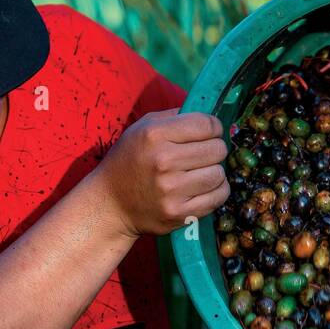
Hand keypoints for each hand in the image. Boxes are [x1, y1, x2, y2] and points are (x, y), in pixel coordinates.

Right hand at [96, 108, 228, 236]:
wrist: (110, 204)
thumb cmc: (129, 161)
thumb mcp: (142, 128)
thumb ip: (174, 117)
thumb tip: (209, 114)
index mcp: (155, 135)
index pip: (206, 124)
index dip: (214, 127)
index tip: (209, 133)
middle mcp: (163, 161)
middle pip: (217, 149)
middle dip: (215, 149)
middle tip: (203, 154)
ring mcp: (172, 191)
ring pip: (219, 174)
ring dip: (214, 171)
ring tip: (201, 172)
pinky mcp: (179, 213)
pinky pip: (217, 197)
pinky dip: (216, 191)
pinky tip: (204, 188)